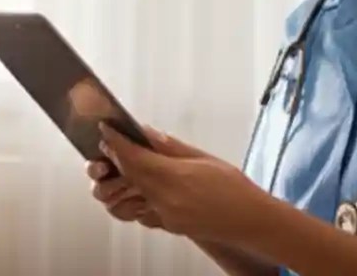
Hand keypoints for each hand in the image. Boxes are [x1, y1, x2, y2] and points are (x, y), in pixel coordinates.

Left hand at [96, 123, 271, 244]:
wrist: (250, 220)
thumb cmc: (234, 188)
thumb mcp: (203, 158)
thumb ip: (171, 147)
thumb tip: (146, 133)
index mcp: (174, 177)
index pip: (133, 157)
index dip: (115, 142)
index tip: (106, 130)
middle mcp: (165, 199)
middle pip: (126, 177)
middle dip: (114, 159)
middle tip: (111, 145)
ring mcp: (164, 216)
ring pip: (126, 200)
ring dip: (119, 182)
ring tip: (121, 167)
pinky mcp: (168, 226)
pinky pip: (141, 212)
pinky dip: (135, 198)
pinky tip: (141, 187)